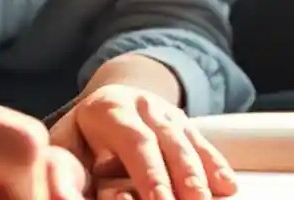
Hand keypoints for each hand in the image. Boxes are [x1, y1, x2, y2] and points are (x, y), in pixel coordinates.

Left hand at [50, 85, 234, 199]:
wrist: (109, 102)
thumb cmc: (82, 137)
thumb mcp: (65, 146)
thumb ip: (66, 172)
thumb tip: (66, 197)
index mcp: (109, 109)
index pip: (134, 141)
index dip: (149, 173)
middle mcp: (142, 106)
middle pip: (165, 141)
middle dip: (178, 176)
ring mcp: (168, 114)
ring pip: (186, 142)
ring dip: (199, 173)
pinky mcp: (186, 125)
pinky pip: (202, 143)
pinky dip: (215, 164)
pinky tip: (227, 185)